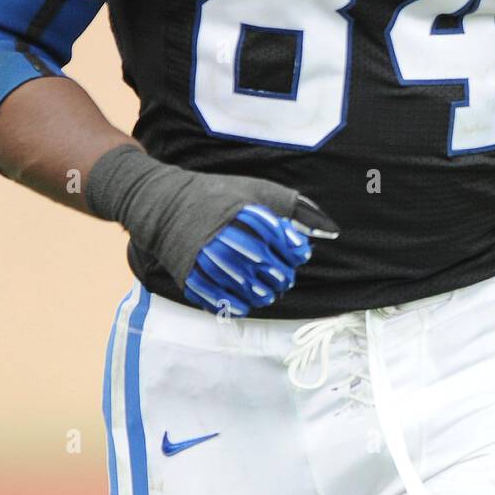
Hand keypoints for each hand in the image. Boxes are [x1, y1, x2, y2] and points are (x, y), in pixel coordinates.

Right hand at [85, 145, 338, 313]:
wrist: (163, 203)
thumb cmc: (218, 196)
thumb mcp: (256, 191)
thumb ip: (294, 207)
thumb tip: (331, 229)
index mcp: (238, 210)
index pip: (274, 234)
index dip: (290, 248)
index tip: (298, 253)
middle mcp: (220, 232)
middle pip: (257, 261)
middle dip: (277, 274)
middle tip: (284, 278)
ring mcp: (201, 254)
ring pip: (237, 281)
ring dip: (259, 292)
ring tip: (268, 292)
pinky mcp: (186, 272)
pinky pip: (213, 294)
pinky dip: (233, 302)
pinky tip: (246, 303)